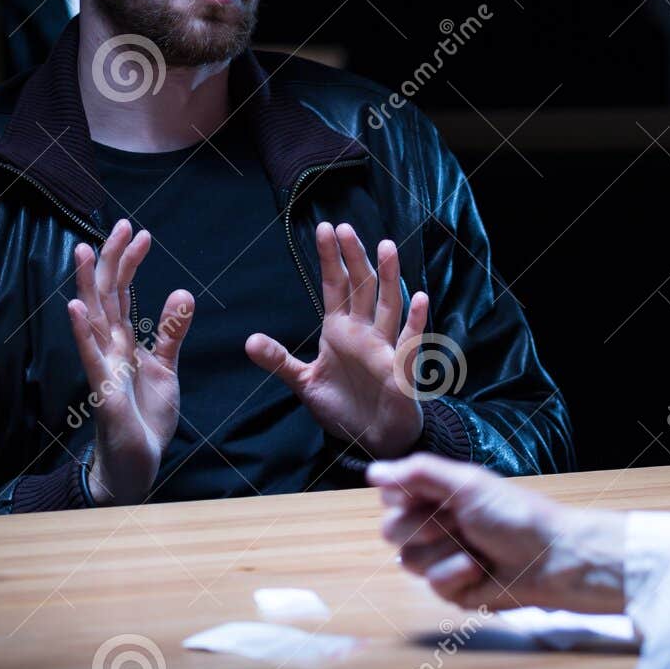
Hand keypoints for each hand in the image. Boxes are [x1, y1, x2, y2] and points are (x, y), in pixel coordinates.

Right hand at [65, 219, 194, 504]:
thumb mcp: (167, 368)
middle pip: (107, 296)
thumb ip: (170, 331)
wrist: (137, 462)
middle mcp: (109, 349)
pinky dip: (83, 332)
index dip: (131, 262)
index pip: (124, 293)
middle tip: (122, 224)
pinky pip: (92, 358)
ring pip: (93, 320)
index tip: (142, 233)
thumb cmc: (145, 415)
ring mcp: (103, 368)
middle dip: (113, 260)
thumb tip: (182, 291)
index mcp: (124, 342)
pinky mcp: (104, 391)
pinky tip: (76, 308)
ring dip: (88, 286)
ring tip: (84, 251)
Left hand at [246, 222, 429, 458]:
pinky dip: (416, 322)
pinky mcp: (400, 369)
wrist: (371, 440)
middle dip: (354, 258)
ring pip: (388, 304)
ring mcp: (384, 347)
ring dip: (388, 277)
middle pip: (361, 287)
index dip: (330, 258)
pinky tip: (420, 299)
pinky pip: (409, 342)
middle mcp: (364, 332)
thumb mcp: (304, 382)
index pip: (335, 286)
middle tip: (346, 228)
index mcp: (340, 330)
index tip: (325, 228)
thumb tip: (249, 340)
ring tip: (386, 247)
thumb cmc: (344, 406)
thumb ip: (280, 360)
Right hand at [367, 454, 626, 612]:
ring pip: (409, 562)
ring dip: (446, 552)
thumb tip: (372, 470)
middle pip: (391, 531)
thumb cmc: (514, 514)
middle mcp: (435, 526)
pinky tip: (481, 570)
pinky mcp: (452, 590)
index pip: (390, 497)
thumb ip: (418, 473)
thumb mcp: (467, 483)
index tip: (431, 497)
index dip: (404, 500)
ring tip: (476, 546)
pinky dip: (458, 575)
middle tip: (458, 522)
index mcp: (437, 496)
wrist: (551, 558)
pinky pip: (432, 586)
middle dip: (426, 527)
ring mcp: (442, 560)